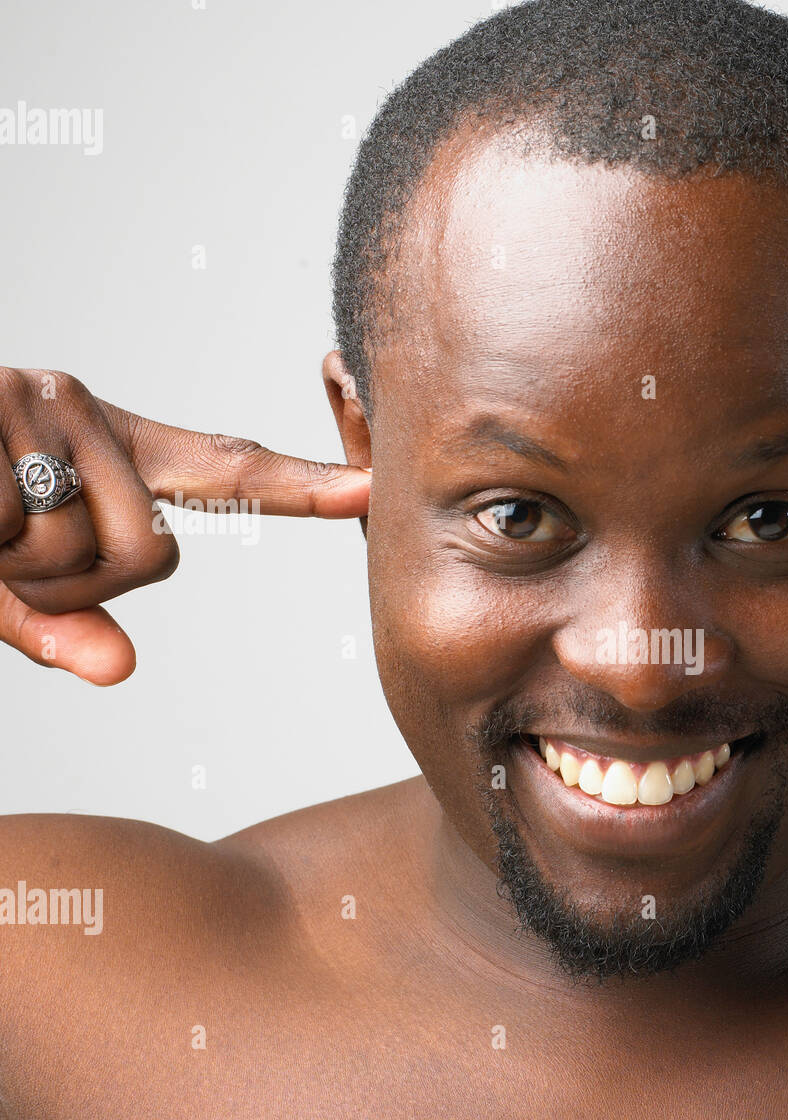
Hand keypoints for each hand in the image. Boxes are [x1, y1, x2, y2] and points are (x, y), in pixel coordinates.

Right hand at [0, 367, 370, 682]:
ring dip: (14, 569)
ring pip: (83, 550)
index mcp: (106, 444)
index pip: (223, 471)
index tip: (371, 493)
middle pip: (146, 556)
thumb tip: (120, 671)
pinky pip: (16, 527)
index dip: (300, 489)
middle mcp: (84, 407)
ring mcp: (39, 399)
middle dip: (67, 586)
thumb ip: (58, 619)